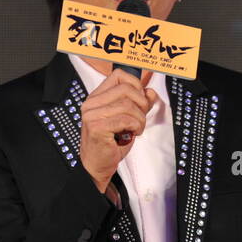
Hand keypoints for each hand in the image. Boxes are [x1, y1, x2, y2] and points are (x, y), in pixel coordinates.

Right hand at [78, 69, 157, 191]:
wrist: (97, 165)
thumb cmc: (110, 143)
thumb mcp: (127, 119)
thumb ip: (138, 104)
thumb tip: (150, 92)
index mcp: (97, 97)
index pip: (118, 75)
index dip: (135, 84)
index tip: (140, 99)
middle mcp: (91, 103)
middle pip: (126, 89)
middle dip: (141, 103)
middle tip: (140, 117)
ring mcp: (92, 115)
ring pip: (128, 105)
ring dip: (140, 119)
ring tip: (136, 128)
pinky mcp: (97, 127)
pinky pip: (126, 119)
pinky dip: (136, 127)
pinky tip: (132, 134)